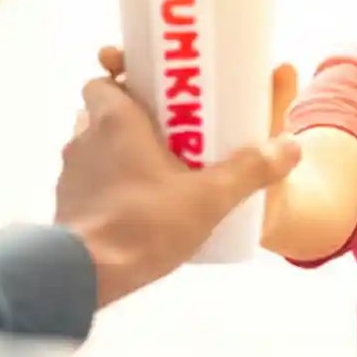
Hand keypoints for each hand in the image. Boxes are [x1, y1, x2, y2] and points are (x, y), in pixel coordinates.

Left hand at [57, 49, 301, 308]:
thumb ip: (251, 170)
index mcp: (112, 120)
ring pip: (93, 148)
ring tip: (155, 169)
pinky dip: (107, 186)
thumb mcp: (209, 198)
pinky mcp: (66, 206)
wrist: (84, 277)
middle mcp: (84, 139)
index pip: (104, 80)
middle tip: (166, 130)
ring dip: (117, 153)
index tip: (151, 89)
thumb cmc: (142, 224)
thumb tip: (290, 146)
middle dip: (131, 118)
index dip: (124, 80)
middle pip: (102, 112)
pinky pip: (89, 183)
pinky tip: (136, 204)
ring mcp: (70, 174)